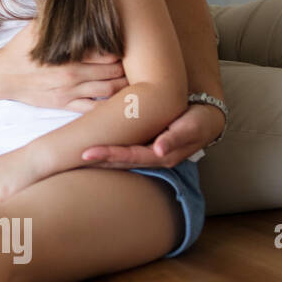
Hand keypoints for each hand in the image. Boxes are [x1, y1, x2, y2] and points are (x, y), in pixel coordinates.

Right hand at [0, 21, 128, 110]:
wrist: (1, 76)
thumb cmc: (18, 50)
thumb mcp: (34, 27)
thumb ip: (56, 20)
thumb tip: (72, 6)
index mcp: (68, 53)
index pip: (107, 51)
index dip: (118, 49)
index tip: (122, 47)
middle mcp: (72, 73)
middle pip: (112, 70)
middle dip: (125, 66)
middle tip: (131, 63)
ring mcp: (70, 91)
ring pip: (108, 90)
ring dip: (122, 85)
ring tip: (128, 79)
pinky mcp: (64, 104)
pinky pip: (92, 109)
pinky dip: (107, 106)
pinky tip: (114, 101)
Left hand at [80, 102, 224, 168]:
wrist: (206, 118)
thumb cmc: (199, 120)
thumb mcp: (192, 126)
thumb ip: (176, 137)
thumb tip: (159, 149)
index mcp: (162, 155)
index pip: (130, 157)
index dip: (108, 155)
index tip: (87, 153)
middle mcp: (152, 157)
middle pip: (120, 162)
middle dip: (98, 161)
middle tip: (75, 156)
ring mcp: (148, 153)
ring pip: (120, 160)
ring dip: (100, 159)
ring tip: (77, 155)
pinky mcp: (145, 145)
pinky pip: (124, 151)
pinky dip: (108, 151)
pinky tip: (92, 148)